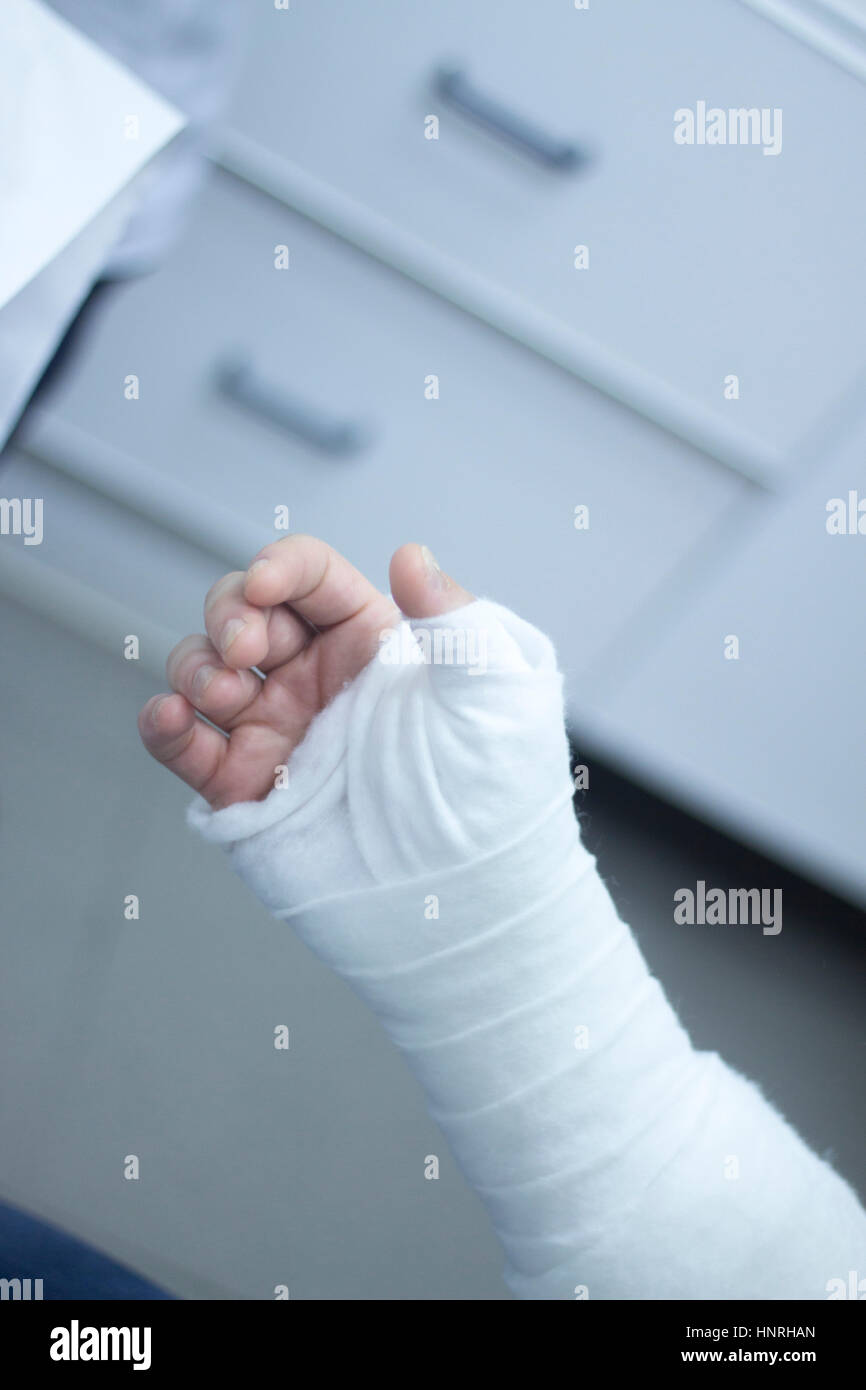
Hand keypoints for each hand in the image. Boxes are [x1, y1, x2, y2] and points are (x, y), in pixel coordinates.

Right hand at [138, 536, 473, 809]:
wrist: (460, 893)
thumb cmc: (488, 792)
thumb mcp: (490, 691)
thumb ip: (452, 617)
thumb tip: (411, 555)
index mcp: (371, 643)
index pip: (311, 576)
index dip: (279, 566)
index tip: (265, 584)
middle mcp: (317, 680)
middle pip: (243, 611)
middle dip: (229, 615)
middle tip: (245, 650)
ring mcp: (276, 730)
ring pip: (204, 670)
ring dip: (197, 667)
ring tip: (226, 696)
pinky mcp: (244, 787)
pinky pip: (185, 747)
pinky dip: (162, 726)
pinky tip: (171, 717)